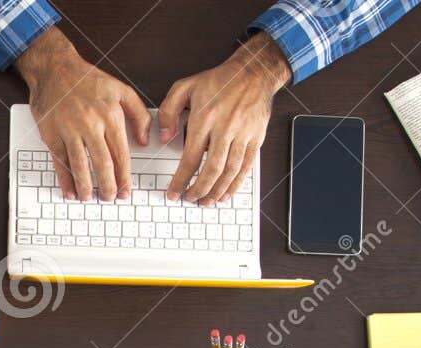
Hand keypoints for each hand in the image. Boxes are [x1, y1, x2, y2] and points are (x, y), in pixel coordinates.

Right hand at [15, 29, 150, 200]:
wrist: (55, 69)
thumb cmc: (88, 80)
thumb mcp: (121, 89)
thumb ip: (139, 114)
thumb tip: (144, 141)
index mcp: (110, 116)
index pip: (120, 154)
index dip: (124, 177)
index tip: (126, 191)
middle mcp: (90, 125)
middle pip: (102, 164)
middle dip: (107, 186)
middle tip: (109, 199)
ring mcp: (69, 131)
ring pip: (80, 166)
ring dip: (86, 186)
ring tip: (90, 198)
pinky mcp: (52, 134)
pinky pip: (60, 162)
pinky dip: (65, 180)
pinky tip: (70, 191)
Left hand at [158, 32, 291, 205]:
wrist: (253, 72)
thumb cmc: (219, 81)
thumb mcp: (185, 87)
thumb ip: (168, 111)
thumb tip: (165, 137)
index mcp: (205, 119)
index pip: (191, 158)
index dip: (181, 180)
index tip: (174, 192)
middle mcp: (225, 129)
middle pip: (211, 170)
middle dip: (199, 190)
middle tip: (189, 199)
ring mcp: (243, 135)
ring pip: (229, 172)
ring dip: (216, 191)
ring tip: (206, 202)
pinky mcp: (256, 138)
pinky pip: (245, 167)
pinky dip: (236, 184)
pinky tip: (226, 193)